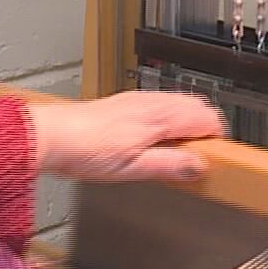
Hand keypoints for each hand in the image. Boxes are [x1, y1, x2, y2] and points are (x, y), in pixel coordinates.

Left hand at [27, 92, 225, 182]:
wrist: (51, 136)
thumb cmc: (84, 149)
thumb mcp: (133, 168)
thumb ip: (170, 166)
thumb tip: (199, 166)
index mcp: (159, 116)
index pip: (207, 118)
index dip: (216, 139)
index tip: (214, 158)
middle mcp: (151, 102)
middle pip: (197, 107)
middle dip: (205, 130)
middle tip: (199, 158)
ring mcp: (138, 100)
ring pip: (180, 105)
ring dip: (187, 126)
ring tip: (176, 154)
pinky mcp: (126, 104)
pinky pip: (161, 107)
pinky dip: (169, 122)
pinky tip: (155, 143)